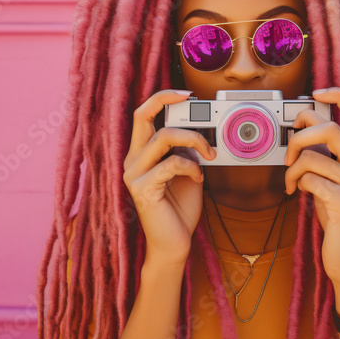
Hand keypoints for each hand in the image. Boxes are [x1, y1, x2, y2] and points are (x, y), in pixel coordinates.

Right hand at [122, 89, 217, 265]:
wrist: (174, 244)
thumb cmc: (179, 209)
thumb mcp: (187, 172)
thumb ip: (186, 151)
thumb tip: (197, 132)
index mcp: (140, 154)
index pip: (143, 115)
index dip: (162, 99)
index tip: (186, 94)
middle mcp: (132, 160)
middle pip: (142, 115)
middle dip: (167, 100)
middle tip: (191, 98)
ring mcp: (133, 174)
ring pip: (163, 137)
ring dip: (193, 140)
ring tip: (207, 154)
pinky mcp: (142, 189)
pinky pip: (171, 164)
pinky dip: (191, 167)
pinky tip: (199, 177)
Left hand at [283, 87, 339, 282]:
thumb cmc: (338, 217)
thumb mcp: (335, 179)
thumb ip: (327, 154)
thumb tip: (303, 128)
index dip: (338, 96)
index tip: (317, 92)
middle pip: (328, 130)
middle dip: (299, 136)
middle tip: (288, 153)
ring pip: (312, 157)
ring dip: (292, 169)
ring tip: (292, 182)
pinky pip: (310, 179)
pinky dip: (297, 184)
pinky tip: (300, 195)